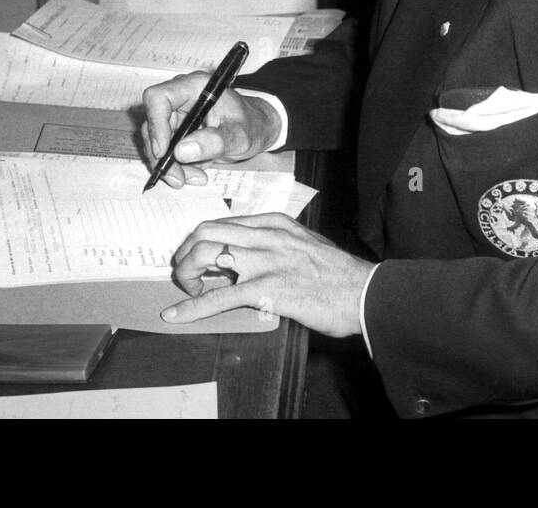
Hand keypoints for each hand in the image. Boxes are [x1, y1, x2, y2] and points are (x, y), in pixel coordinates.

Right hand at [141, 76, 280, 188]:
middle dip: (162, 155)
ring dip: (170, 165)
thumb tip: (181, 151)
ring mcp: (176, 114)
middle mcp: (181, 97)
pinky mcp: (175, 130)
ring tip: (195, 177)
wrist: (257, 129)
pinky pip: (164, 150)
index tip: (164, 152)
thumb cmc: (252, 125)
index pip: (159, 98)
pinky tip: (195, 173)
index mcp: (195, 87)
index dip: (155, 124)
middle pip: (152, 124)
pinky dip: (176, 166)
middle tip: (179, 178)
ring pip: (155, 141)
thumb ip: (215, 142)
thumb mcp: (240, 136)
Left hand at [163, 214, 373, 337]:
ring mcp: (265, 261)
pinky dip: (191, 308)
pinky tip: (175, 315)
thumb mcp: (306, 243)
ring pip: (206, 255)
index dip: (201, 239)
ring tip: (187, 291)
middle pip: (206, 231)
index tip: (197, 256)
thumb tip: (253, 255)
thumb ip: (279, 243)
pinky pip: (218, 297)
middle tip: (185, 272)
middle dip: (186, 252)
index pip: (224, 222)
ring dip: (186, 274)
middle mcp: (266, 235)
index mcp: (275, 223)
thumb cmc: (338, 273)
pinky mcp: (265, 289)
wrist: (362, 292)